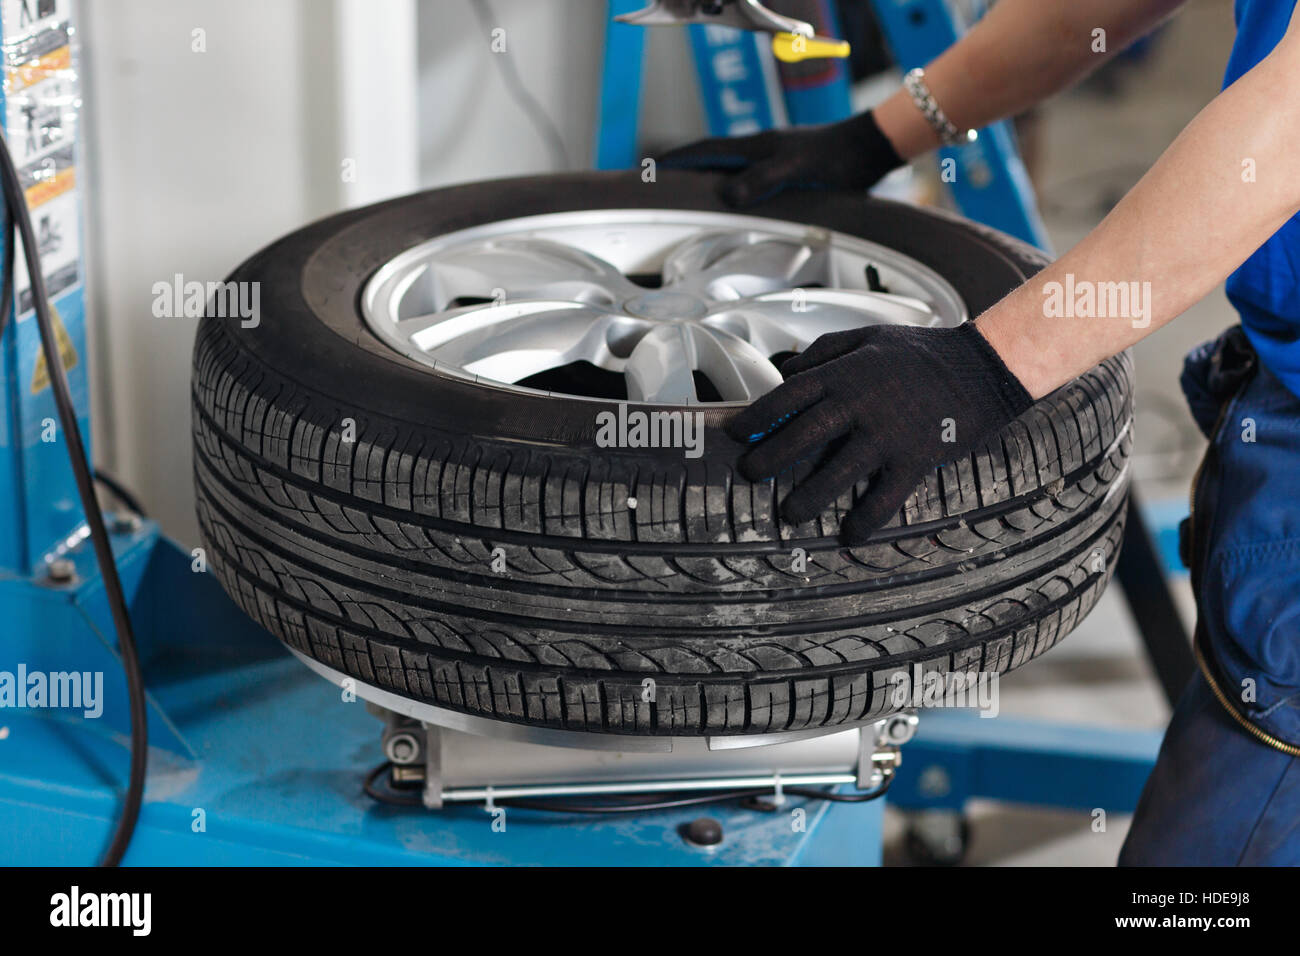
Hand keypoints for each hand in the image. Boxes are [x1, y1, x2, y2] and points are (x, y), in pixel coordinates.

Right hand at [656, 111, 903, 206]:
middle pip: (714, 159)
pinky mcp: (791, 172)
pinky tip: (741, 206)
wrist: (871, 149)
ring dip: (712, 181)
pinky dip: (738, 191)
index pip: (706, 150)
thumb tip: (726, 195)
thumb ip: (761, 179)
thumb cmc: (837, 158)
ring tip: (693, 199)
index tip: (651, 167)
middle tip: (664, 184)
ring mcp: (776, 161)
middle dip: (687, 170)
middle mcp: (762, 151)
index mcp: (756, 147)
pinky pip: (753, 181)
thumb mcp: (796, 169)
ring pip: (734, 171)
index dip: (677, 160)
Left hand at [727, 322, 1033, 543]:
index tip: (736, 435)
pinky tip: (849, 535)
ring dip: (808, 498)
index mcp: (845, 373)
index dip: (756, 418)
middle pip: (802, 437)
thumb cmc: (921, 351)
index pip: (787, 397)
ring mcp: (888, 434)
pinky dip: (866, 520)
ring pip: (837, 473)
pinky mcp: (915, 459)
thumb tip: (786, 372)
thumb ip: (824, 351)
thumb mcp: (869, 336)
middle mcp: (860, 404)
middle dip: (769, 461)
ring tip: (789, 515)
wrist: (982, 366)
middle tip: (750, 477)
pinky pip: (885, 497)